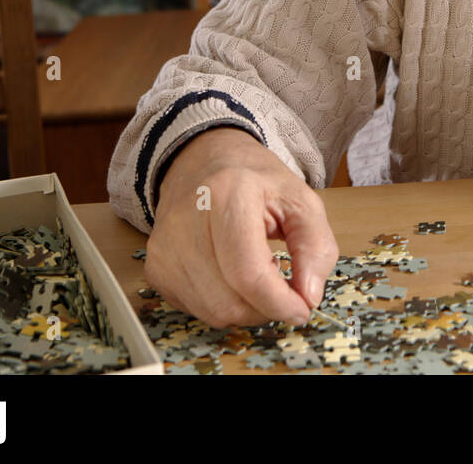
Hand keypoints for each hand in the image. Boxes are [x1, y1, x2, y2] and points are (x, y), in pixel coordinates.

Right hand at [144, 126, 338, 327]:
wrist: (202, 162)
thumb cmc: (254, 180)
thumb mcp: (301, 199)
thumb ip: (316, 246)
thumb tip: (309, 295)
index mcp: (227, 195)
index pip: (248, 273)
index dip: (279, 302)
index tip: (302, 309)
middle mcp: (186, 222)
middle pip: (229, 300)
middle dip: (266, 307)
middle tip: (285, 289)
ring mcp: (165, 248)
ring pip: (213, 311)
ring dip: (247, 308)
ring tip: (258, 272)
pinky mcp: (156, 267)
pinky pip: (196, 309)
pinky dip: (224, 303)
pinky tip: (232, 275)